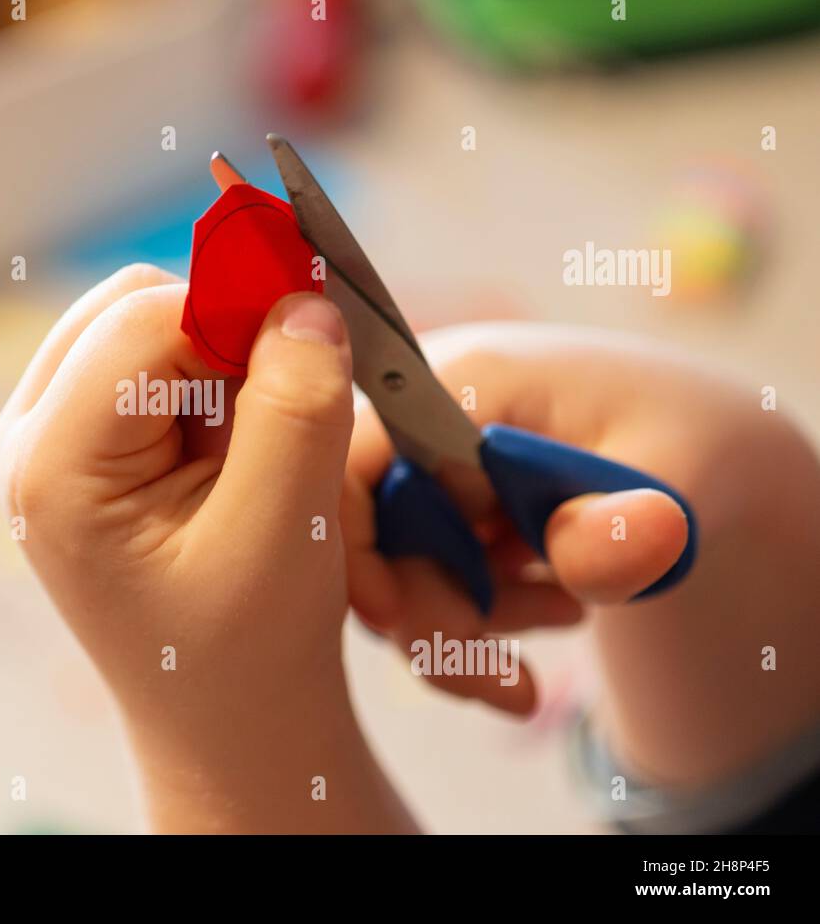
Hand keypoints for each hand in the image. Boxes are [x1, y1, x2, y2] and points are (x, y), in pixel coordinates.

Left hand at [0, 264, 412, 831]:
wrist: (225, 718)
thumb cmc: (248, 649)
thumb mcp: (285, 531)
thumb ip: (296, 408)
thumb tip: (305, 301)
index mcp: (54, 467)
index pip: (144, 323)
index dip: (239, 312)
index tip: (318, 342)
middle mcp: (29, 438)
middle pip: (136, 306)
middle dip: (224, 343)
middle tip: (276, 427)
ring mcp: (50, 435)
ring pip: (150, 322)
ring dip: (221, 366)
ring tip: (249, 460)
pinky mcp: (85, 437)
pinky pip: (157, 358)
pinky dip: (213, 386)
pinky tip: (231, 460)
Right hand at [344, 322, 819, 783]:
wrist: (704, 450)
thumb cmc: (686, 442)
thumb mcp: (676, 483)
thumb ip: (618, 535)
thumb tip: (576, 566)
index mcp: (465, 381)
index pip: (352, 455)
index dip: (352, 539)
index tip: (394, 617)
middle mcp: (424, 415)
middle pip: (367, 526)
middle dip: (431, 612)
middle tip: (514, 674)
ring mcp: (425, 461)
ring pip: (392, 565)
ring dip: (464, 623)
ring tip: (567, 612)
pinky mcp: (434, 502)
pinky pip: (421, 577)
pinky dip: (473, 620)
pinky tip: (551, 609)